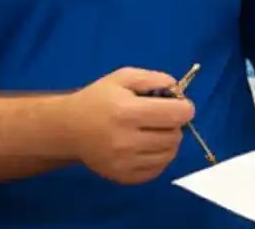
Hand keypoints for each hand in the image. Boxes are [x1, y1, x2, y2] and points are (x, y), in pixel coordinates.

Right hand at [57, 67, 194, 184]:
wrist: (69, 129)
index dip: (185, 107)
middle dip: (175, 124)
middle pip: (175, 135)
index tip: (179, 105)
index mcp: (127, 111)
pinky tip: (147, 146)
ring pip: (169, 154)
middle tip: (161, 117)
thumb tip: (177, 90)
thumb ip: (153, 79)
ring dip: (169, 141)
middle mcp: (126, 140)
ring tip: (154, 131)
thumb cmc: (98, 99)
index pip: (176, 114)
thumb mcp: (123, 77)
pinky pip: (158, 170)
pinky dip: (159, 157)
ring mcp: (124, 162)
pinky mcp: (123, 177)